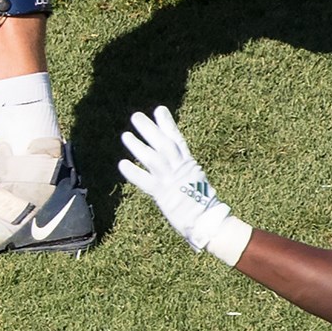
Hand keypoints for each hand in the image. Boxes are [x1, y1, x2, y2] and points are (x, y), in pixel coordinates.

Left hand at [116, 106, 238, 251]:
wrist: (209, 221)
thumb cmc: (203, 205)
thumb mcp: (196, 180)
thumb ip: (184, 169)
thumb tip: (177, 162)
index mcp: (189, 165)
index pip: (177, 139)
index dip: (167, 124)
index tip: (159, 109)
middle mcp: (180, 169)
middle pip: (164, 144)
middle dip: (150, 129)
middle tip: (136, 116)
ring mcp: (171, 181)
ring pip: (153, 159)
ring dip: (139, 146)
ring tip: (125, 135)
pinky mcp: (162, 195)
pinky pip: (145, 182)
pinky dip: (134, 173)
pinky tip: (122, 164)